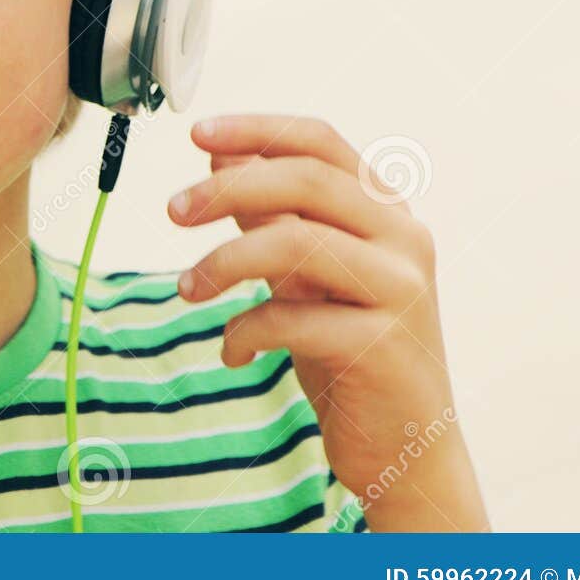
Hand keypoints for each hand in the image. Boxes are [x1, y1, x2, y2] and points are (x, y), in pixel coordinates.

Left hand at [168, 113, 487, 531]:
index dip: (257, 129)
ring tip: (187, 289)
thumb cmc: (350, 354)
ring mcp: (401, 290)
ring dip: (225, 261)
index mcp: (386, 212)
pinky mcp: (384, 345)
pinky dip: (246, 330)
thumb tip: (221, 155)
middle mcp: (404, 240)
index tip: (197, 132)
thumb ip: (271, 215)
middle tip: (173, 209)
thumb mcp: (304, 276)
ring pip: (298, 242)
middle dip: (228, 188)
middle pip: (307, 181)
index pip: (320, 143)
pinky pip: (293, 318)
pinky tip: (232, 352)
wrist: (405, 450)